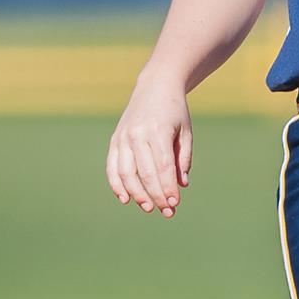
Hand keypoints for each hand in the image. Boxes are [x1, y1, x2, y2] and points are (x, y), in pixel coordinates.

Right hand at [106, 73, 192, 217]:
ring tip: (149, 208)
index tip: (175, 204)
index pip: (163, 167)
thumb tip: (181, 185)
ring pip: (126, 173)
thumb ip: (183, 158)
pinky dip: (116, 185)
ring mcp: (123, 136)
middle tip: (167, 212)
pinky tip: (125, 199)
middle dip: (156, 195)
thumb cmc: (175, 111)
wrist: (156, 86)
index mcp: (158, 131)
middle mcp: (137, 134)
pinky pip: (112, 167)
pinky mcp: (115, 139)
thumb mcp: (186, 132)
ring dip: (137, 194)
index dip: (167, 188)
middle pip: (145, 173)